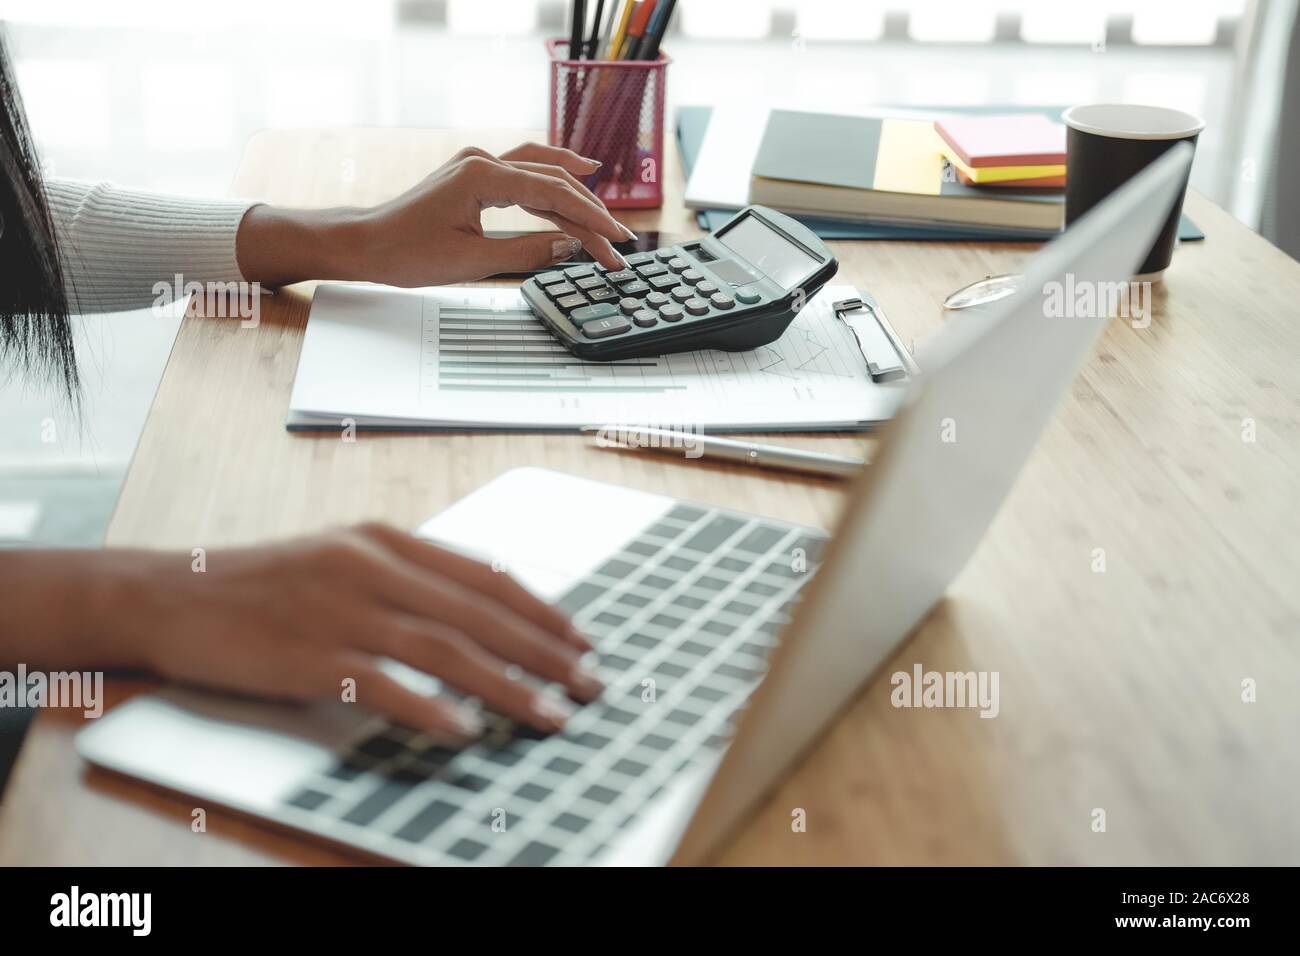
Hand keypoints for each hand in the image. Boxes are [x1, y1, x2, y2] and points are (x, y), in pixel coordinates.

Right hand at [108, 523, 601, 743]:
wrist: (172, 594)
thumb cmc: (264, 582)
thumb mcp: (341, 556)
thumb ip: (405, 576)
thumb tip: (477, 613)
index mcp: (385, 539)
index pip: (485, 575)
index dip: (540, 609)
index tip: (581, 638)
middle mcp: (371, 567)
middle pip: (479, 614)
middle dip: (545, 652)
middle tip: (590, 684)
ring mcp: (340, 611)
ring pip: (445, 650)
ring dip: (507, 688)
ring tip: (551, 715)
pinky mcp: (308, 658)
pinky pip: (382, 686)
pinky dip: (429, 709)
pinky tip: (465, 731)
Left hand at [237, 142, 636, 286]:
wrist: (365, 245)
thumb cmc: (405, 253)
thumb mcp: (472, 262)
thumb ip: (526, 253)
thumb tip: (569, 248)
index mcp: (482, 176)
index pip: (553, 195)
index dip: (591, 220)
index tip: (616, 241)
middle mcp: (481, 162)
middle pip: (552, 180)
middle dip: (589, 213)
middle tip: (618, 241)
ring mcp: (476, 166)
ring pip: (540, 169)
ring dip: (575, 189)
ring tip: (606, 201)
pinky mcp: (472, 177)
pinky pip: (522, 173)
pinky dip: (550, 181)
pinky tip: (570, 179)